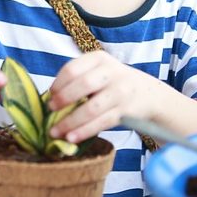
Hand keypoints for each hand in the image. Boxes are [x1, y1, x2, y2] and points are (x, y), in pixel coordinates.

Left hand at [47, 52, 164, 143]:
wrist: (149, 95)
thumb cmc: (112, 84)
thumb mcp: (98, 73)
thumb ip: (78, 81)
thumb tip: (47, 100)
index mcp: (99, 59)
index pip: (72, 69)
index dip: (58, 84)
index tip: (49, 96)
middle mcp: (112, 71)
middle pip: (83, 85)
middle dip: (63, 99)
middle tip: (50, 110)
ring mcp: (121, 91)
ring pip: (92, 107)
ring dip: (70, 121)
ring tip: (54, 132)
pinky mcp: (127, 110)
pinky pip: (102, 122)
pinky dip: (84, 131)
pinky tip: (72, 138)